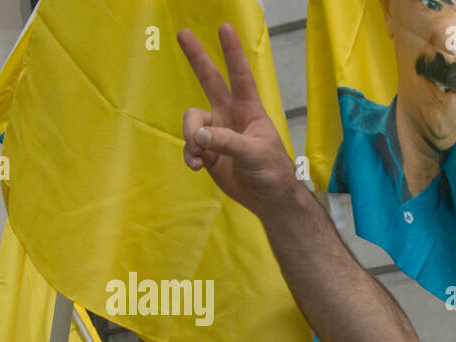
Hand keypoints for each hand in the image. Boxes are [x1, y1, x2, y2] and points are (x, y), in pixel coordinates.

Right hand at [178, 24, 297, 217]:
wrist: (269, 199)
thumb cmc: (273, 172)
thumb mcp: (255, 154)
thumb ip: (227, 142)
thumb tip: (200, 135)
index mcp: (248, 110)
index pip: (239, 76)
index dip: (232, 52)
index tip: (225, 28)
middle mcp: (229, 115)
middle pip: (209, 80)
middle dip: (196, 58)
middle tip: (182, 33)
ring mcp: (217, 132)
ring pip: (191, 122)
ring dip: (191, 137)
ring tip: (200, 156)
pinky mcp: (207, 151)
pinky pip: (189, 145)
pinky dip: (190, 155)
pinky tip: (197, 166)